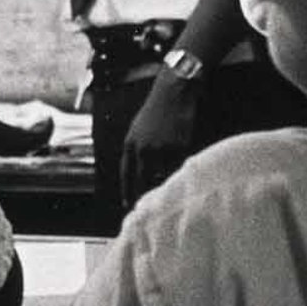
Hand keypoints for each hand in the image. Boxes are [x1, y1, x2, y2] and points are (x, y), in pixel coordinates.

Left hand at [119, 71, 200, 207]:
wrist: (173, 93)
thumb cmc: (156, 110)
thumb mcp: (138, 129)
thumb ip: (136, 150)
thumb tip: (139, 173)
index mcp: (130, 144)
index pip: (126, 175)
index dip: (127, 192)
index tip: (128, 205)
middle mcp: (142, 149)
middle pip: (141, 181)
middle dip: (143, 197)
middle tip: (147, 211)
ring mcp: (161, 149)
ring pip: (161, 177)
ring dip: (162, 189)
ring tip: (165, 201)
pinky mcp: (178, 148)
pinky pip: (177, 168)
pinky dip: (178, 176)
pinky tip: (181, 183)